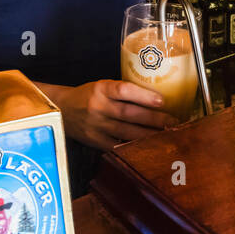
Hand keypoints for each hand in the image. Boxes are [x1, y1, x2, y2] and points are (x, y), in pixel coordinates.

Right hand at [55, 79, 173, 150]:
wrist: (60, 110)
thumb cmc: (87, 96)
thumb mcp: (102, 86)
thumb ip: (123, 92)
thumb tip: (157, 99)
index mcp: (100, 88)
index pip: (124, 90)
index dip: (144, 96)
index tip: (162, 100)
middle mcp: (97, 107)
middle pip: (129, 114)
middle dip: (154, 118)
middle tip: (173, 121)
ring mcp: (96, 126)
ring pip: (126, 132)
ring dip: (149, 134)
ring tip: (166, 135)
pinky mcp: (95, 141)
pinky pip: (117, 146)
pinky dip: (133, 147)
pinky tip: (148, 147)